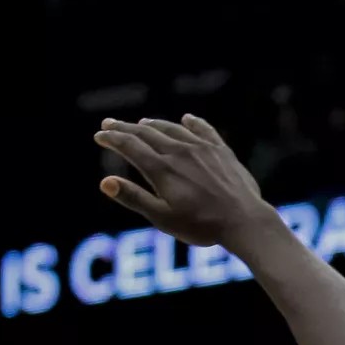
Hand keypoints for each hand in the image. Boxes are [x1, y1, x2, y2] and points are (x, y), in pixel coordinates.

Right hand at [95, 115, 272, 247]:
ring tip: (142, 122)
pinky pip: (204, 130)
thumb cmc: (202, 225)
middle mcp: (179, 152)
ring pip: (172, 129)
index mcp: (161, 169)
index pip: (129, 146)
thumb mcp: (162, 217)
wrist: (244, 221)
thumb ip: (134, 198)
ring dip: (153, 124)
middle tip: (109, 123)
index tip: (100, 136)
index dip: (112, 139)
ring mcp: (201, 149)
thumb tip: (105, 182)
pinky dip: (192, 123)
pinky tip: (186, 119)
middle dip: (124, 128)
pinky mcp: (221, 151)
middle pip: (146, 133)